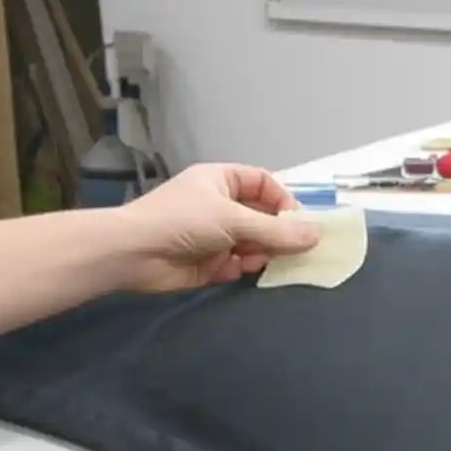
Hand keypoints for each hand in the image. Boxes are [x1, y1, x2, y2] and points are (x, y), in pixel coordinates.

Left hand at [116, 163, 319, 291]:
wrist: (134, 253)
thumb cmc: (182, 221)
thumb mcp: (234, 219)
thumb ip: (277, 231)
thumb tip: (316, 235)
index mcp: (221, 181)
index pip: (263, 183)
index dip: (282, 199)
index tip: (297, 220)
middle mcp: (219, 205)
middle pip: (261, 217)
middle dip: (275, 232)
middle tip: (292, 248)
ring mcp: (214, 235)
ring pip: (253, 243)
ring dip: (259, 252)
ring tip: (256, 259)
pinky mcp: (208, 263)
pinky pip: (237, 264)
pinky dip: (241, 268)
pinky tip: (236, 269)